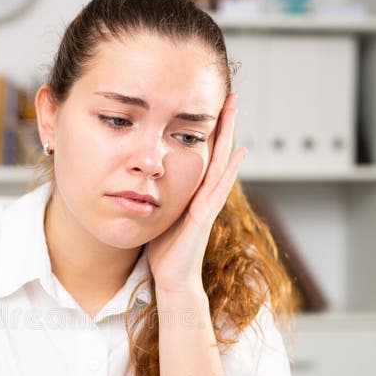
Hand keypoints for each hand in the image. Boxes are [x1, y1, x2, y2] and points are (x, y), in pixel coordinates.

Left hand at [148, 93, 246, 294]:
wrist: (172, 280)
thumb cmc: (164, 252)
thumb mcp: (156, 214)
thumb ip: (153, 196)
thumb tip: (137, 180)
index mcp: (192, 193)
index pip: (202, 155)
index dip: (207, 131)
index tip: (209, 105)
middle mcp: (204, 195)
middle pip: (216, 152)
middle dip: (222, 124)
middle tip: (229, 96)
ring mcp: (207, 205)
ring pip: (221, 163)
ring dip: (229, 137)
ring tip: (234, 111)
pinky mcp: (205, 216)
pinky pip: (218, 188)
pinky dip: (230, 169)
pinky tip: (238, 151)